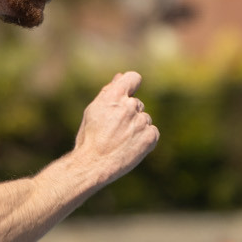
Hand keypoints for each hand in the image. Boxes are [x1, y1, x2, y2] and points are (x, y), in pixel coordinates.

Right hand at [73, 71, 158, 189]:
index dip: (131, 85)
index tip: (127, 94)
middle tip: (113, 130)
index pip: (133, 78)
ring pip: (143, 119)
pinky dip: (144, 138)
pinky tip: (130, 146)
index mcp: (114, 95)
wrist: (93, 164)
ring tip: (120, 141)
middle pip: (136, 103)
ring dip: (136, 126)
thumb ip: (109, 91)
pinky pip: (152, 131)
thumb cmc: (90, 137)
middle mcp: (130, 105)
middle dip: (128, 113)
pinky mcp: (150, 136)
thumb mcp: (94, 110)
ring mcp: (142, 121)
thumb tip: (120, 76)